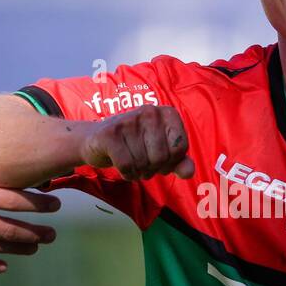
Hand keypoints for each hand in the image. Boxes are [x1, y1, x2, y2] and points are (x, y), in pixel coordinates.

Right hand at [80, 104, 194, 181]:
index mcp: (166, 113)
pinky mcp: (110, 134)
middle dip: (153, 168)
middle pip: (162, 157)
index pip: (180, 148)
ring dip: (138, 171)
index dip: (171, 163)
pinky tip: (122, 167)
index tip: (160, 160)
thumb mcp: (160, 152)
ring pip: (143, 163)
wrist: (96, 141)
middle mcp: (149, 112)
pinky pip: (127, 165)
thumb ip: (178, 161)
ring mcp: (129, 121)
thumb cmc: (134, 145)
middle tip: (142, 163)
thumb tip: (189, 172)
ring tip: (131, 162)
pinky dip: (126, 173)